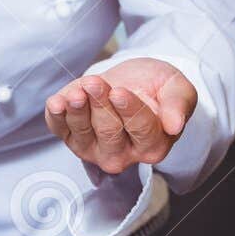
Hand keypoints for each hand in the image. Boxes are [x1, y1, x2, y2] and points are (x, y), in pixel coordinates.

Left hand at [45, 58, 196, 175]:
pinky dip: (55, 117)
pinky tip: (57, 103)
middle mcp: (122, 154)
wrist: (133, 81)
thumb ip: (179, 105)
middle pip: (108, 132)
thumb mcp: (177, 88)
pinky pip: (59, 129)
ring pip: (82, 133)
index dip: (129, 111)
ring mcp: (94, 148)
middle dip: (100, 105)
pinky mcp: (71, 136)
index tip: (120, 92)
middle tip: (95, 83)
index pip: (140, 130)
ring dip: (77, 111)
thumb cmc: (156, 88)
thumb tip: (175, 125)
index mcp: (153, 145)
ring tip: (77, 92)